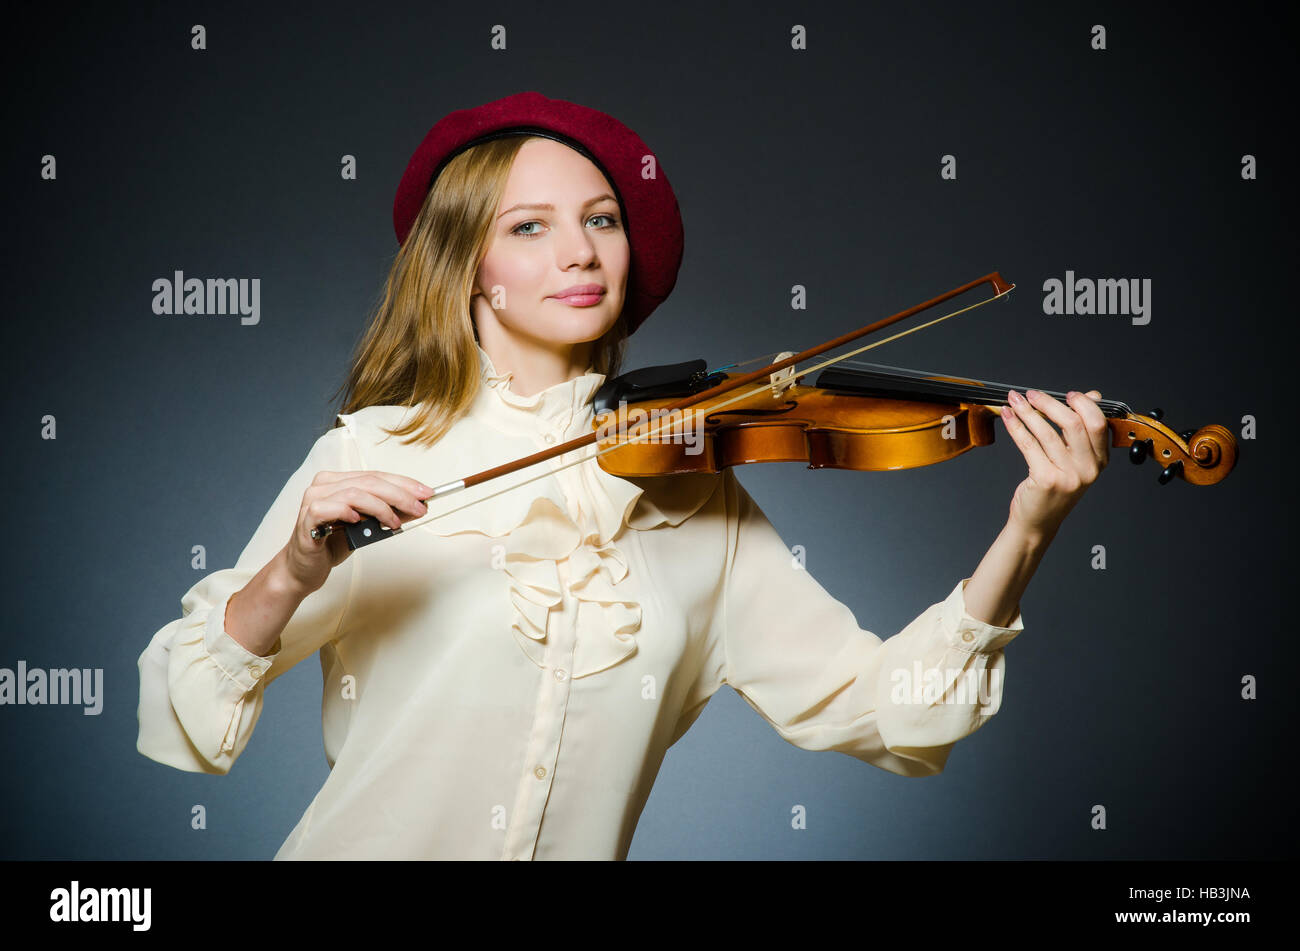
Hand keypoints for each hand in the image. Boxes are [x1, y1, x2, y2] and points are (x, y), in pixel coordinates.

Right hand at [282, 470, 433, 593]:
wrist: (304, 569)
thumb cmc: (333, 544)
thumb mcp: (367, 527)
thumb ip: (387, 514)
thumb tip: (416, 506)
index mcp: (338, 481)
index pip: (376, 475)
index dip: (404, 483)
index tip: (426, 493)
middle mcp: (324, 485)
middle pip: (369, 481)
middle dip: (400, 494)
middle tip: (420, 508)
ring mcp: (313, 500)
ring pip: (355, 493)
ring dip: (381, 507)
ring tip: (395, 522)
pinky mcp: (307, 519)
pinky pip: (329, 508)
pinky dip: (349, 512)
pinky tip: (360, 520)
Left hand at [999, 389, 1108, 539]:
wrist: (1038, 522)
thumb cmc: (1054, 489)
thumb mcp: (1075, 460)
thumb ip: (1082, 431)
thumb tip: (1092, 396)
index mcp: (1100, 460)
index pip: (1098, 423)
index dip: (1083, 404)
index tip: (1067, 394)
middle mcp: (1088, 468)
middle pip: (1073, 424)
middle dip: (1050, 403)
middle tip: (1032, 394)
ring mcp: (1068, 475)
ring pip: (1047, 432)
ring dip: (1027, 412)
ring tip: (1015, 400)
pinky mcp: (1046, 479)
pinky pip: (1029, 444)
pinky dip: (1016, 426)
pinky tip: (1008, 416)